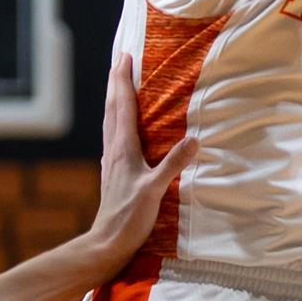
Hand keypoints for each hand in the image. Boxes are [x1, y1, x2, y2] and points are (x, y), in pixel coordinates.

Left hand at [83, 57, 197, 276]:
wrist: (107, 243)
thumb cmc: (130, 218)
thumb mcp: (155, 190)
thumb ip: (173, 164)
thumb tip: (194, 138)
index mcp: (123, 149)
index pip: (122, 107)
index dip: (123, 81)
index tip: (124, 57)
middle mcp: (114, 150)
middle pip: (112, 108)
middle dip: (115, 83)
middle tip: (120, 60)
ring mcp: (111, 161)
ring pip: (110, 121)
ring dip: (114, 99)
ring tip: (119, 84)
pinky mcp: (113, 172)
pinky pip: (113, 136)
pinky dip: (117, 120)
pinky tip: (120, 126)